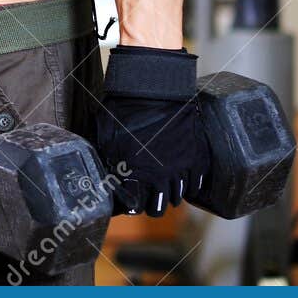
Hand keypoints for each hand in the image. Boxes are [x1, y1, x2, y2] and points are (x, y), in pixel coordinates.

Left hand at [91, 45, 209, 216]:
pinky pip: (196, 184)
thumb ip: (104, 155)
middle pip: (158, 207)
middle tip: (148, 198)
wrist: (156, 89)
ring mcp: (181, 168)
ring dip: (169, 195)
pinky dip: (190, 186)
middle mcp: (160, 176)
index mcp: (135, 172)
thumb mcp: (105, 132)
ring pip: (177, 197)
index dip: (131, 205)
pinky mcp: (197, 158)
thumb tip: (100, 168)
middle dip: (151, 205)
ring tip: (163, 188)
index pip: (135, 206)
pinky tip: (182, 180)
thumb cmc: (125, 108)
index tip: (130, 203)